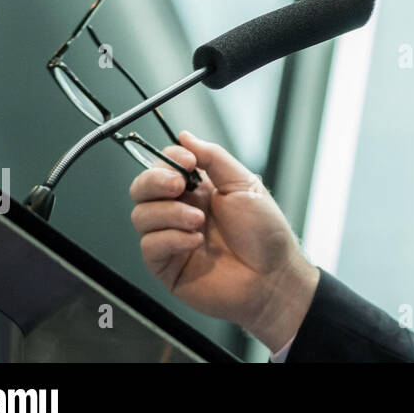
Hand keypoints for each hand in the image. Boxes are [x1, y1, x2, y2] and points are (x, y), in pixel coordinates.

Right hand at [128, 131, 318, 351]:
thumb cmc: (265, 233)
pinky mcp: (167, 266)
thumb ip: (213, 157)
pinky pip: (149, 245)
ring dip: (169, 213)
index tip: (187, 162)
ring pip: (140, 216)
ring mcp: (172, 238)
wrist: (273, 276)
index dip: (168, 159)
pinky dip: (171, 239)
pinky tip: (195, 241)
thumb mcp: (244, 184)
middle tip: (178, 186)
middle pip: (141, 189)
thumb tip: (185, 136)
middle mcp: (181, 211)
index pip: (163, 166)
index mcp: (198, 190)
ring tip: (199, 221)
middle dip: (154, 181)